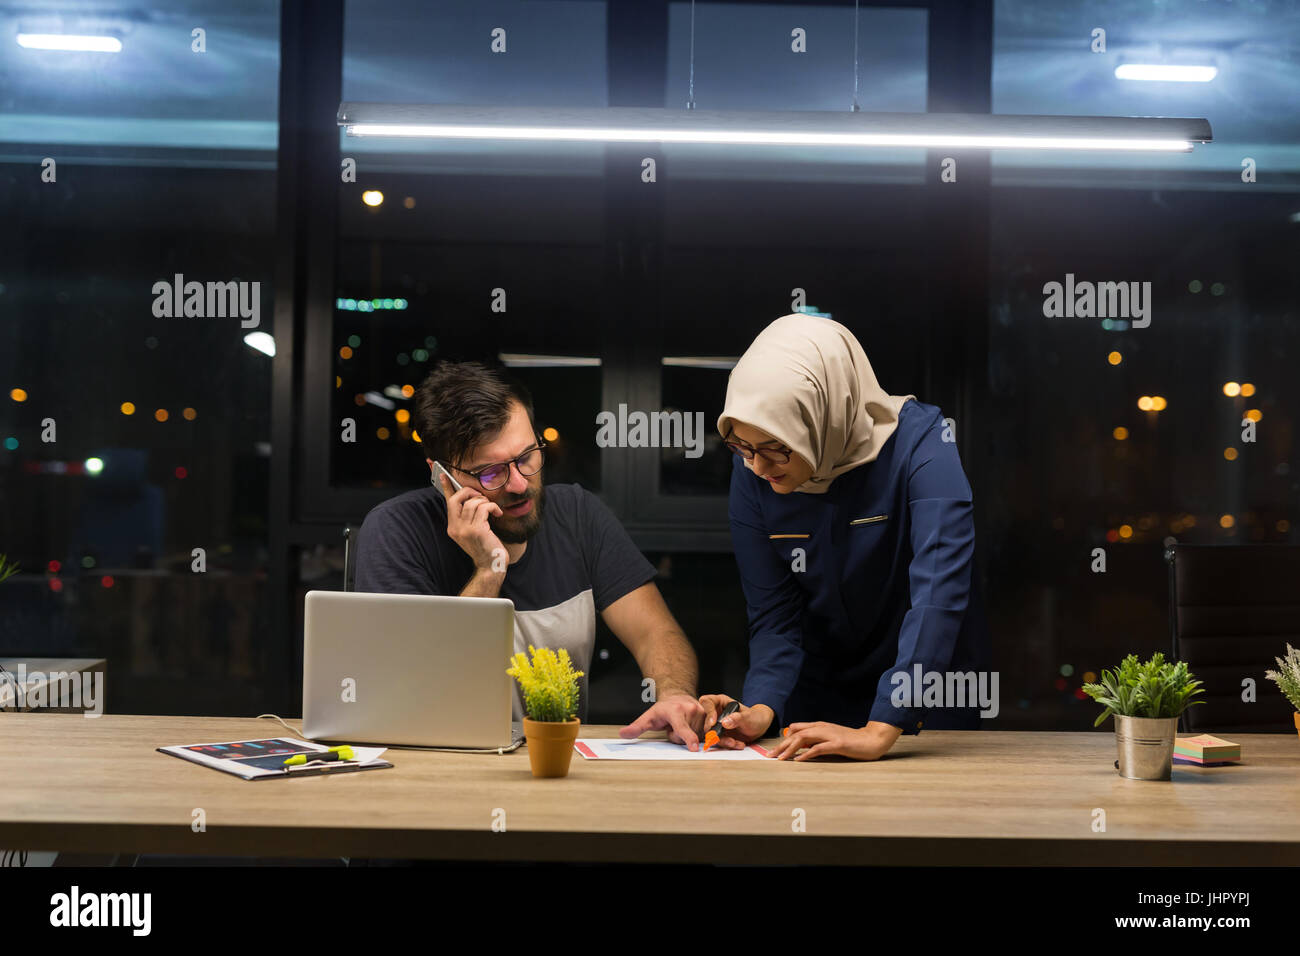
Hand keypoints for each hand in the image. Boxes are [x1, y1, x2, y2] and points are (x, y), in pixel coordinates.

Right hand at [438, 474, 505, 572]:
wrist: (491, 565)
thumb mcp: (473, 531)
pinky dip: (493, 507)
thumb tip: (471, 498)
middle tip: (480, 496)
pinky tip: (498, 513)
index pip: (448, 503)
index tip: (443, 475)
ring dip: (485, 502)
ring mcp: (465, 530)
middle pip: (457, 499)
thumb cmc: (485, 546)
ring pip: (473, 502)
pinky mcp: (477, 530)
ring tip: (492, 509)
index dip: (446, 487)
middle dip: (470, 491)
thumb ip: (468, 517)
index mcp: (452, 527)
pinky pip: (484, 508)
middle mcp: (455, 528)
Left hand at [619, 693, 707, 750]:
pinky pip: (704, 733)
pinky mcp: (709, 716)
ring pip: (696, 736)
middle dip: (679, 737)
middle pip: (686, 737)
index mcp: (675, 711)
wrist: (677, 697)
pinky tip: (691, 726)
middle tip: (673, 727)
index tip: (693, 747)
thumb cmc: (662, 710)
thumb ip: (636, 727)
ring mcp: (701, 713)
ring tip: (681, 726)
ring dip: (688, 736)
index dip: (687, 738)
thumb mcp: (648, 718)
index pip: (682, 728)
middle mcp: (691, 710)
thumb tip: (623, 734)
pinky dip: (697, 734)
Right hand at [696, 694, 773, 749]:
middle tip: (719, 737)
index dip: (708, 712)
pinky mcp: (720, 735)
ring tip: (734, 742)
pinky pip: (719, 742)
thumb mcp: (747, 716)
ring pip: (711, 734)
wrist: (759, 727)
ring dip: (722, 740)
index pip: (707, 702)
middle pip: (705, 721)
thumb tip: (724, 722)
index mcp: (720, 702)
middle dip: (713, 731)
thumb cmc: (753, 717)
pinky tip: (738, 744)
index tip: (713, 723)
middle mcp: (716, 713)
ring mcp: (717, 725)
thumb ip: (737, 718)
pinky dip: (728, 745)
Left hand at [766, 720, 902, 760]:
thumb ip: (817, 741)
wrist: (872, 740)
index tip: (774, 750)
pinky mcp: (838, 744)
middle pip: (796, 733)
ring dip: (790, 749)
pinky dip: (807, 754)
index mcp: (819, 726)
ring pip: (804, 739)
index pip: (796, 729)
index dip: (783, 739)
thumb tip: (800, 749)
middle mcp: (822, 728)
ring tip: (780, 758)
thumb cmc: (851, 742)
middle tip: (770, 756)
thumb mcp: (830, 739)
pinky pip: (818, 748)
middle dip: (781, 744)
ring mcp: (829, 735)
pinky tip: (798, 760)